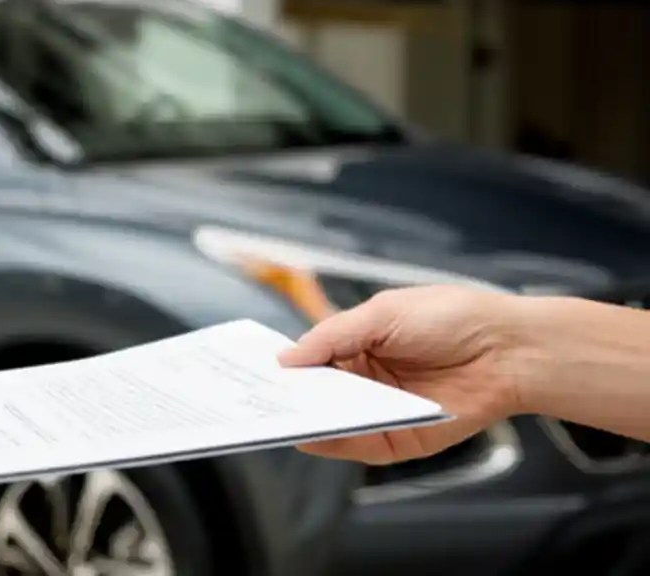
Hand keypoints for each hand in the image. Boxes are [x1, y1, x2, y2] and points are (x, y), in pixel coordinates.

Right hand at [278, 285, 528, 464]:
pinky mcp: (400, 438)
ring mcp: (382, 410)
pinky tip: (314, 436)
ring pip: (334, 421)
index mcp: (358, 344)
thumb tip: (286, 358)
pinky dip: (335, 443)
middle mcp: (366, 379)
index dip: (285, 366)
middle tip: (255, 399)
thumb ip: (331, 336)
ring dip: (307, 421)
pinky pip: (359, 445)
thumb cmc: (451, 317)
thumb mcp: (381, 314)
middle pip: (317, 394)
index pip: (311, 360)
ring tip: (277, 417)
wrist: (508, 349)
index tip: (252, 372)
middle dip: (288, 397)